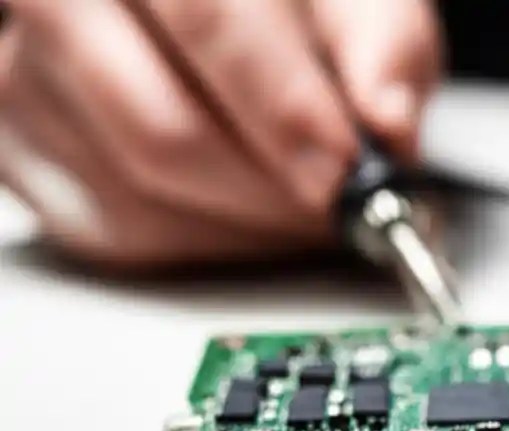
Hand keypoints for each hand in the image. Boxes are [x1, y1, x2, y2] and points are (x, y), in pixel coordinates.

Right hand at [0, 0, 442, 271]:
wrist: (214, 9)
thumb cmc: (284, 1)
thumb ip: (382, 47)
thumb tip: (389, 126)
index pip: (207, 19)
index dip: (283, 109)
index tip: (344, 171)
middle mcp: (68, 1)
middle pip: (163, 130)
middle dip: (273, 193)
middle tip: (339, 210)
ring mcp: (29, 74)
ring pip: (138, 195)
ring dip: (247, 229)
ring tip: (307, 210)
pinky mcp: (22, 148)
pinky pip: (114, 233)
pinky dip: (204, 244)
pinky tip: (250, 217)